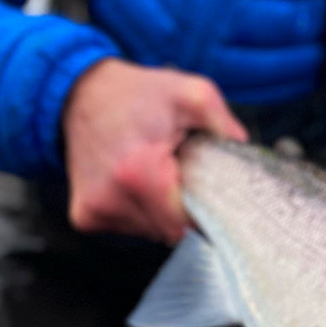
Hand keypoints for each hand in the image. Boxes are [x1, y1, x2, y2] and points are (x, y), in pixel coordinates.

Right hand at [62, 58, 247, 243]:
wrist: (81, 93)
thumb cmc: (138, 94)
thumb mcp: (191, 92)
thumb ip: (223, 122)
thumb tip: (244, 152)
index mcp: (139, 174)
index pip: (185, 226)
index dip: (203, 215)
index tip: (209, 195)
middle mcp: (111, 200)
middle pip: (168, 234)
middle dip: (182, 210)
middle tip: (182, 176)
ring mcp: (93, 212)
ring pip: (148, 233)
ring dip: (160, 211)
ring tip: (157, 174)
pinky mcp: (84, 217)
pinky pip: (126, 228)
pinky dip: (139, 211)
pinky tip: (136, 183)